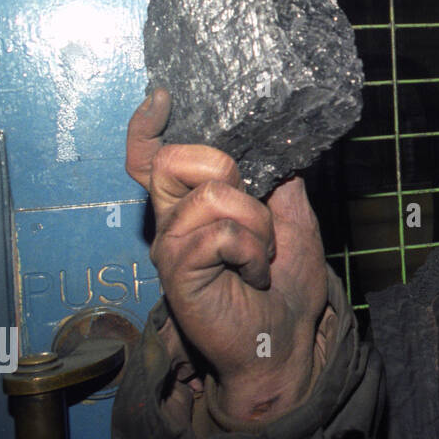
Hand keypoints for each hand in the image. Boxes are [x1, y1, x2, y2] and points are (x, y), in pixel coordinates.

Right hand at [126, 88, 329, 421]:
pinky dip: (252, 249)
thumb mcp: (293, 217)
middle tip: (255, 213)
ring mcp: (172, 247)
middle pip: (173, 161)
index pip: (151, 158)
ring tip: (261, 255)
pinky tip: (255, 274)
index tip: (161, 98)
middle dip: (227, 172)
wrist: (286, 340)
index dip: (146, 127)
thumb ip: (277, 180)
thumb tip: (276, 141)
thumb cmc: (286, 285)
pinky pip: (219, 234)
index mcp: (194, 204)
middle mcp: (174, 221)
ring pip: (212, 195)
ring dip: (256, 223)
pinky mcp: (178, 274)